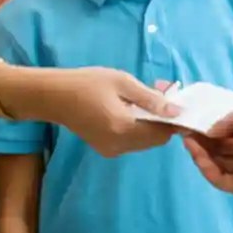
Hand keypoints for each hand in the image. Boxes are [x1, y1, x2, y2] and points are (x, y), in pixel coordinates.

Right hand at [34, 67, 180, 156]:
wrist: (54, 96)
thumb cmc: (87, 84)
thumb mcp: (122, 82)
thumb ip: (151, 98)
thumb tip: (176, 111)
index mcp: (124, 129)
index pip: (163, 133)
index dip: (175, 120)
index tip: (179, 102)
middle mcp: (120, 145)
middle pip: (156, 139)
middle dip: (164, 120)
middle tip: (162, 94)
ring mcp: (112, 149)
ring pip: (145, 141)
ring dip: (152, 123)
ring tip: (148, 97)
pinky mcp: (105, 148)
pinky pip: (132, 141)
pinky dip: (139, 127)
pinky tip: (133, 108)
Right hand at [182, 107, 232, 195]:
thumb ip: (223, 123)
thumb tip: (210, 132)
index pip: (230, 136)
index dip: (212, 132)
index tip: (194, 125)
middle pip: (222, 151)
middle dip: (204, 143)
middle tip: (186, 133)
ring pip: (219, 165)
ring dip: (202, 154)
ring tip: (188, 141)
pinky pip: (220, 179)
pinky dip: (207, 167)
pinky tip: (197, 154)